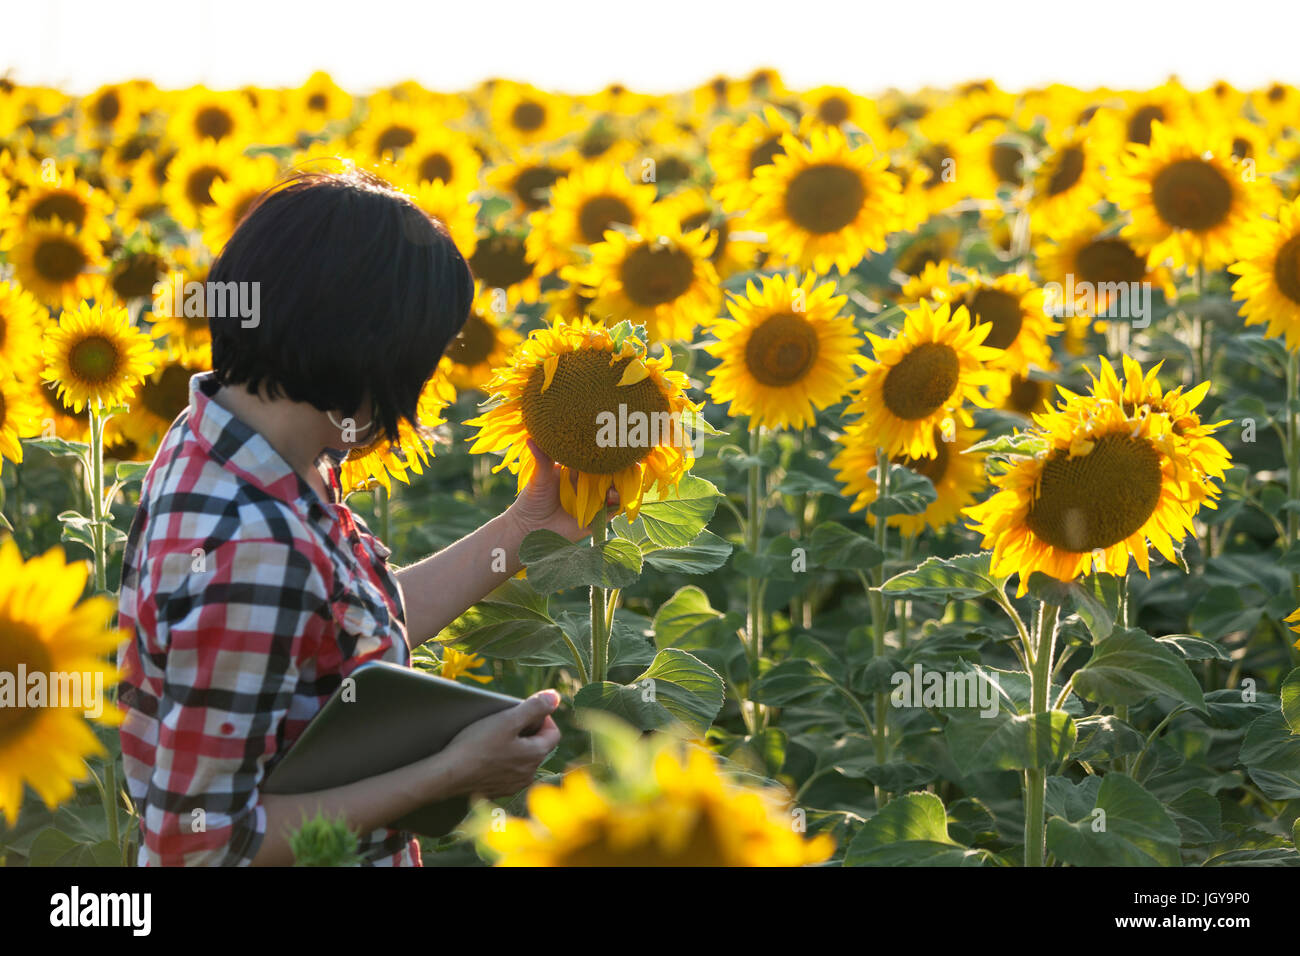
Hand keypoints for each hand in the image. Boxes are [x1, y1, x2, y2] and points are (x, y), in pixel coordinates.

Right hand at [439, 690, 562, 798]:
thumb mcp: (507, 720)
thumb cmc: (477, 745)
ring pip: (522, 760)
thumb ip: (534, 708)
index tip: (525, 711)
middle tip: (507, 722)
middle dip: (528, 731)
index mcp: (535, 755)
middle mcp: (529, 774)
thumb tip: (555, 697)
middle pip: (538, 746)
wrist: (448, 775)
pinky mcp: (498, 791)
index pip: (553, 733)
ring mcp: (513, 785)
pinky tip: (486, 755)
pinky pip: (508, 772)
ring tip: (495, 737)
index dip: (543, 718)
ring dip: (515, 747)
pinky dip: (503, 761)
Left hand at [504, 439, 619, 543]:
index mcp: (577, 469)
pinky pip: (614, 510)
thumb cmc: (532, 499)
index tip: (618, 442)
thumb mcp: (538, 478)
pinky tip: (614, 500)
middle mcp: (589, 483)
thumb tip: (531, 438)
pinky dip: (618, 504)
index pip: (597, 457)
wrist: (530, 528)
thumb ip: (541, 459)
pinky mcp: (597, 518)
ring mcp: (594, 500)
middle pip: (611, 473)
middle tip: (629, 462)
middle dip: (621, 468)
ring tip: (614, 486)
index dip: (608, 451)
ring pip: (616, 490)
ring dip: (620, 487)